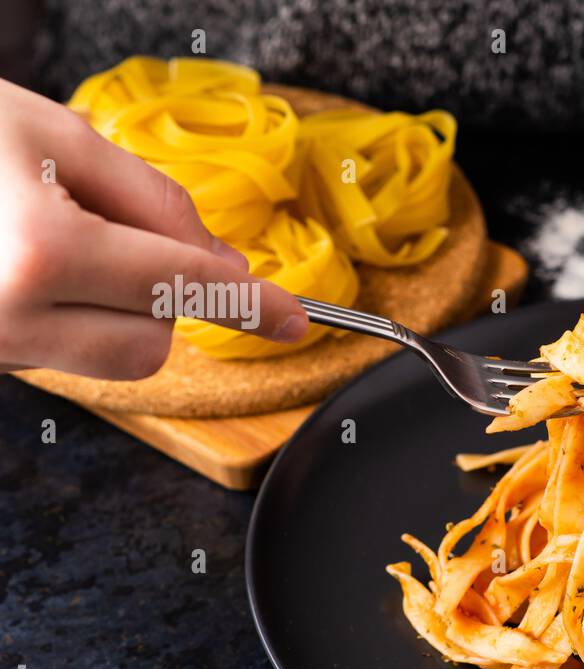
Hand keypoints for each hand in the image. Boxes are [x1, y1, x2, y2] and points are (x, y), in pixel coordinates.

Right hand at [0, 78, 306, 379]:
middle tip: (117, 231)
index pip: (187, 288)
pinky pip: (66, 353)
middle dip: (163, 292)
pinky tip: (36, 268)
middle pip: (156, 341)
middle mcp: (10, 319)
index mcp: (41, 253)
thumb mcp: (59, 136)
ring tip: (62, 242)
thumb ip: (157, 203)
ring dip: (121, 309)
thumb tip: (226, 263)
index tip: (295, 319)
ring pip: (116, 357)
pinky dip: (79, 317)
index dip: (254, 304)